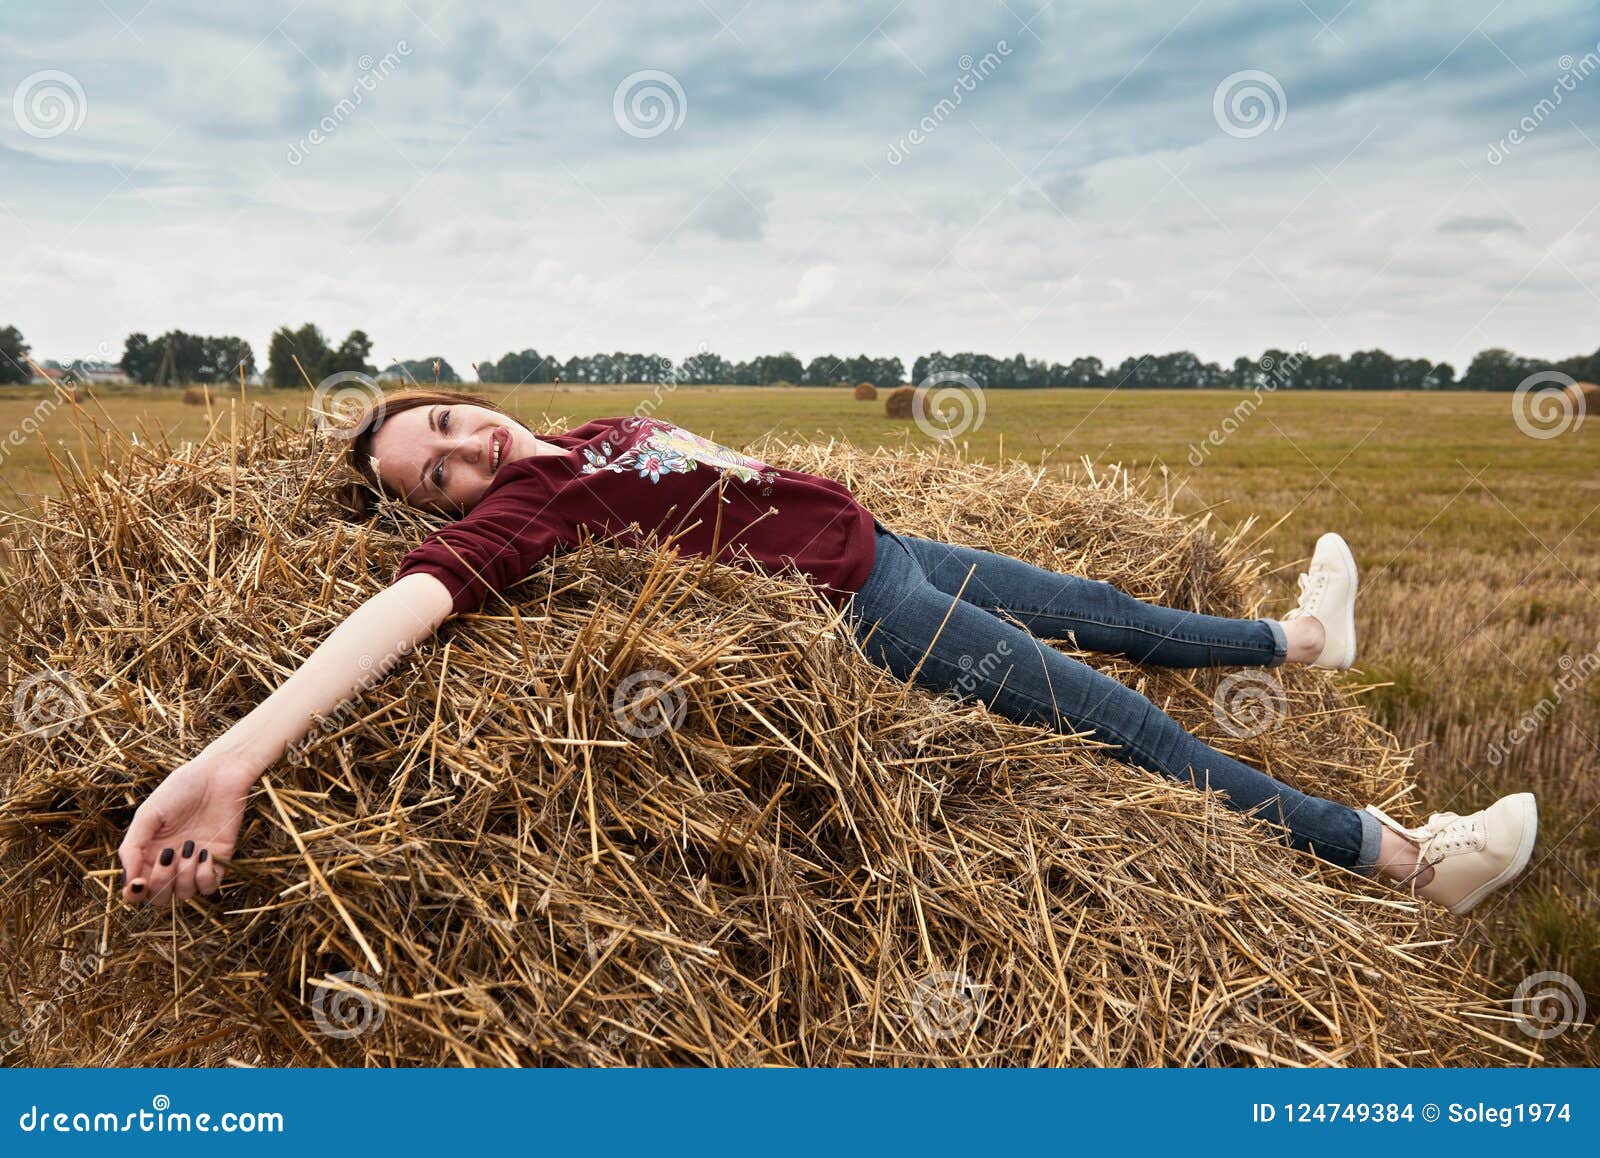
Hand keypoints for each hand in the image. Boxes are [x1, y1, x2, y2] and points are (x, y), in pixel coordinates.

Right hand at [118, 750, 255, 905]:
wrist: (219, 775)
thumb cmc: (180, 789)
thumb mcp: (148, 815)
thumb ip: (133, 847)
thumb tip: (129, 880)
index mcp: (148, 853)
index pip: (136, 890)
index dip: (133, 896)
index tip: (138, 884)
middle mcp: (170, 863)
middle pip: (159, 898)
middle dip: (161, 884)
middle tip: (169, 855)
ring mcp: (194, 864)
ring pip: (184, 894)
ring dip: (184, 876)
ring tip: (191, 846)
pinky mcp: (219, 860)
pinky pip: (209, 887)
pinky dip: (206, 876)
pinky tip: (206, 853)